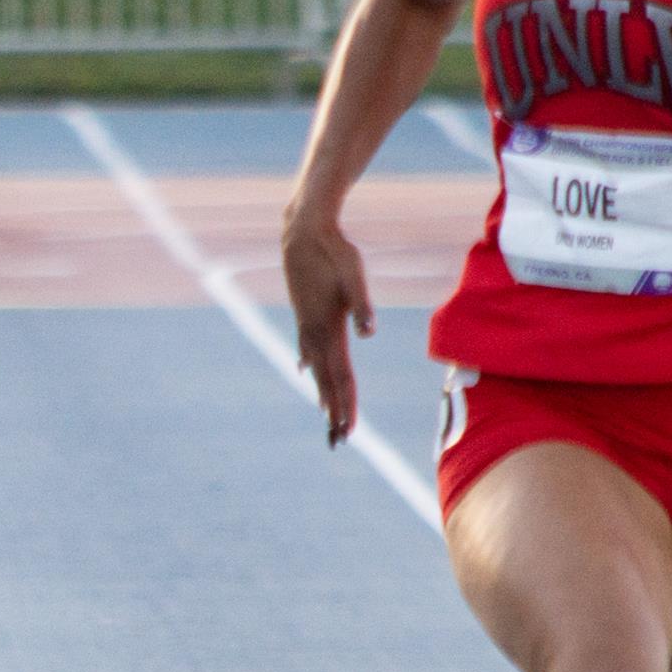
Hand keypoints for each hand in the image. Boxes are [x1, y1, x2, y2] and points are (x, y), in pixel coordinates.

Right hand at [280, 214, 375, 445]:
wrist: (303, 232)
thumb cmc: (334, 252)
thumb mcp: (354, 274)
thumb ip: (362, 304)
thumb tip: (369, 332)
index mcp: (328, 329)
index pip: (340, 376)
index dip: (345, 404)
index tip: (348, 430)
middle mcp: (314, 333)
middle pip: (327, 380)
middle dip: (335, 410)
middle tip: (338, 440)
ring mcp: (306, 325)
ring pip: (317, 367)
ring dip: (324, 392)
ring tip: (327, 415)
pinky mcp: (304, 315)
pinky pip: (308, 350)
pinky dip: (312, 367)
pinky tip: (305, 371)